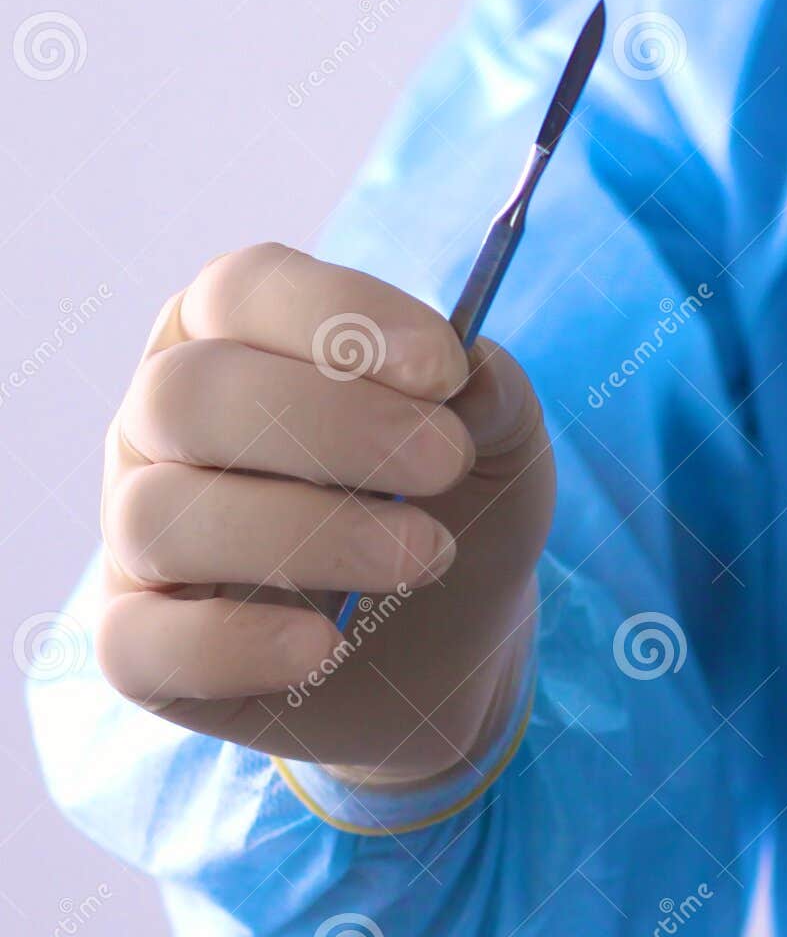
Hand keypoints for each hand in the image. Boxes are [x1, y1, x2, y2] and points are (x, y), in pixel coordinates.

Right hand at [96, 243, 554, 783]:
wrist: (453, 645)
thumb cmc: (454, 512)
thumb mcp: (499, 449)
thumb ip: (493, 399)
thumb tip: (477, 377)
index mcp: (237, 340)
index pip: (241, 291)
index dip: (338, 316)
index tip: (444, 370)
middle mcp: (164, 427)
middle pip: (186, 393)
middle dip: (330, 424)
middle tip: (445, 462)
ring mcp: (136, 536)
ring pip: (160, 515)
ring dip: (310, 534)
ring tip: (427, 556)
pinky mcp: (141, 644)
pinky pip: (140, 642)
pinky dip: (234, 643)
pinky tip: (323, 646)